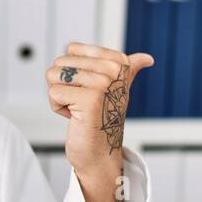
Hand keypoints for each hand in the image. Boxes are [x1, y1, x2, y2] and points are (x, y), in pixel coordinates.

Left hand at [46, 43, 153, 174]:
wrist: (101, 152)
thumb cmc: (104, 118)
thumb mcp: (116, 89)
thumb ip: (128, 69)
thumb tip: (147, 58)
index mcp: (118, 62)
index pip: (72, 50)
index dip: (72, 71)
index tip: (89, 89)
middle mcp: (113, 70)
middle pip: (60, 63)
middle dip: (64, 85)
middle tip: (82, 102)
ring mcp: (102, 84)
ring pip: (54, 76)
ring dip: (60, 97)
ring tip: (78, 109)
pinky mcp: (88, 100)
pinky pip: (54, 93)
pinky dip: (58, 108)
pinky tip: (75, 117)